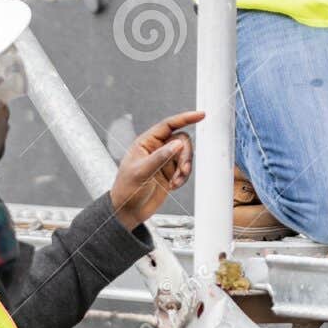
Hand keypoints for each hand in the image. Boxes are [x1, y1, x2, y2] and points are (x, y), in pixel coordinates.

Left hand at [109, 110, 204, 229]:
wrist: (128, 212)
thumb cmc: (126, 190)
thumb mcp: (141, 173)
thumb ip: (160, 157)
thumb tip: (177, 144)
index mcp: (146, 142)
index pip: (168, 125)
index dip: (185, 118)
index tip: (200, 115)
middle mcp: (156, 149)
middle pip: (181, 141)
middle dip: (185, 155)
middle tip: (182, 169)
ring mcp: (164, 161)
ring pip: (185, 155)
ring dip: (184, 168)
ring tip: (176, 180)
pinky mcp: (170, 173)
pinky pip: (185, 169)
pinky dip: (183, 177)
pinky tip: (174, 185)